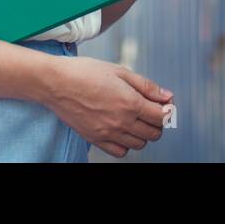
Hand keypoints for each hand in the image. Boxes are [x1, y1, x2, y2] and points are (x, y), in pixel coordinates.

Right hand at [43, 56, 171, 157]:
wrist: (56, 83)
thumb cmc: (87, 72)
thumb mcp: (121, 71)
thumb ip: (147, 86)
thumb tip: (168, 97)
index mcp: (131, 102)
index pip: (162, 116)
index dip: (167, 110)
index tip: (164, 104)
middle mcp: (122, 121)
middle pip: (154, 133)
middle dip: (158, 122)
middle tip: (151, 111)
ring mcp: (108, 133)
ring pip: (139, 144)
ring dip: (143, 133)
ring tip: (136, 119)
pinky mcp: (95, 139)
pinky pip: (120, 152)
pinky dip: (126, 144)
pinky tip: (122, 130)